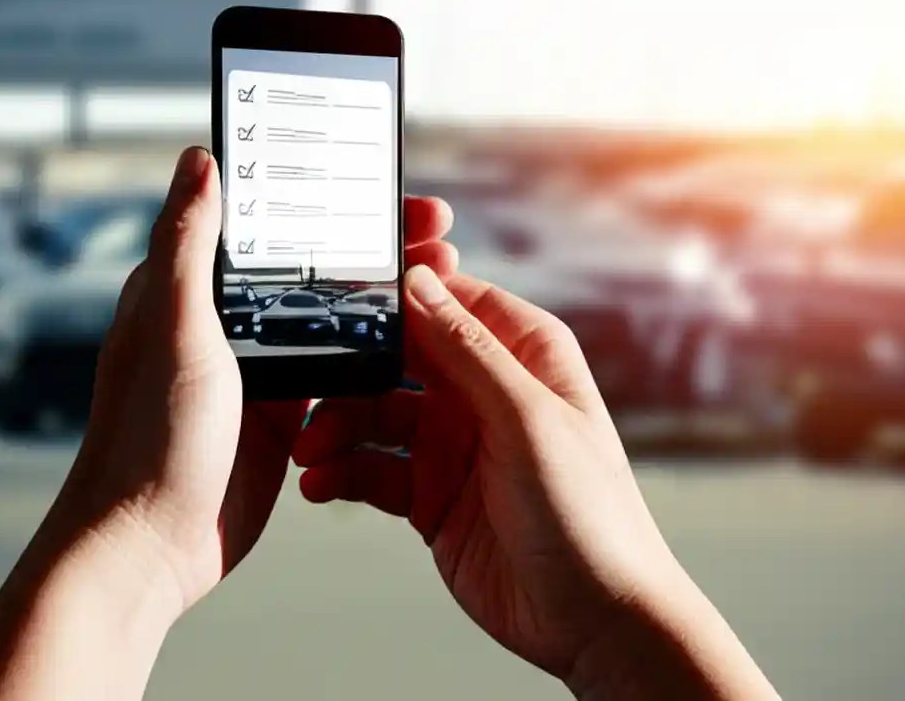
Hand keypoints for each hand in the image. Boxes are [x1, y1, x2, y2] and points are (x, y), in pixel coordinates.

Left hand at [64, 151, 459, 608]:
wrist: (151, 546)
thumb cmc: (147, 439)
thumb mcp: (172, 326)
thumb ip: (188, 244)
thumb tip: (198, 159)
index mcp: (189, 289)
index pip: (269, 222)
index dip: (328, 199)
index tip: (385, 188)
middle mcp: (221, 324)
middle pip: (311, 267)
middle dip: (374, 247)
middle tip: (438, 235)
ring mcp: (253, 372)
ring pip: (330, 319)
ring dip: (381, 300)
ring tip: (440, 283)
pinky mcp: (278, 417)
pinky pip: (335, 376)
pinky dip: (371, 358)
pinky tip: (411, 349)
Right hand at [295, 268, 777, 699]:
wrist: (595, 621)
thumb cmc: (591, 517)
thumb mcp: (527, 419)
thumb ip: (469, 351)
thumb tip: (421, 282)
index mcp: (524, 356)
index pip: (449, 302)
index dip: (396, 298)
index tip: (340, 301)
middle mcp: (486, 394)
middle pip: (399, 358)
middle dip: (350, 372)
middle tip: (309, 391)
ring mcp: (456, 446)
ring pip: (376, 416)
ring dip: (337, 429)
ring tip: (312, 453)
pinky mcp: (431, 496)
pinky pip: (373, 471)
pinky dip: (342, 473)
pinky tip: (322, 484)